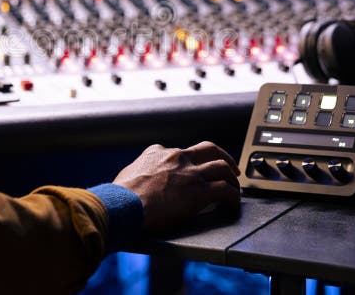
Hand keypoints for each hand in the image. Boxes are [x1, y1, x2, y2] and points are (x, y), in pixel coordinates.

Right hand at [113, 141, 240, 231]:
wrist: (122, 204)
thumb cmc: (120, 195)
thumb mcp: (128, 173)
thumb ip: (139, 171)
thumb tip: (136, 179)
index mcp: (159, 153)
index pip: (181, 151)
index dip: (189, 161)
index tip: (193, 169)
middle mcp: (178, 158)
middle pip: (209, 149)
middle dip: (223, 156)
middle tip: (230, 167)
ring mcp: (190, 174)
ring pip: (222, 167)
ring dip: (232, 177)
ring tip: (235, 186)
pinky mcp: (199, 192)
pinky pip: (225, 191)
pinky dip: (233, 196)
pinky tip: (233, 203)